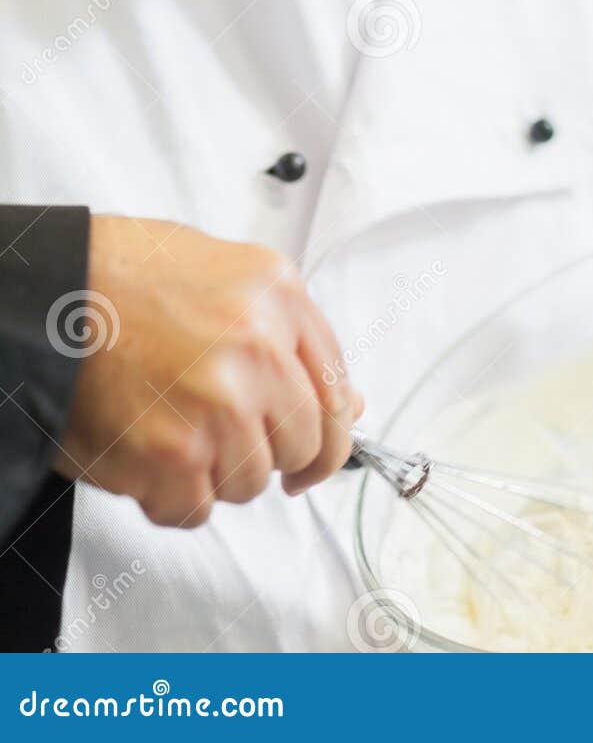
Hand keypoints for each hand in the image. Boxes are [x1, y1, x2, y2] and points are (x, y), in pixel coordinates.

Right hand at [54, 215, 361, 526]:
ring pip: (249, 483)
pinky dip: (171, 497)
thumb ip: (291, 337)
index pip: (334, 389)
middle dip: (266, 451)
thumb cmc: (126, 278)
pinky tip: (147, 454)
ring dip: (213, 472)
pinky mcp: (172, 457)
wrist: (50, 292)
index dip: (329, 434)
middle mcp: (259, 351)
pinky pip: (196, 510)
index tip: (315, 457)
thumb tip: (347, 403)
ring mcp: (218, 407)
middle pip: (300, 444)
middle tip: (220, 435)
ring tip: (169, 425)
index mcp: (278, 298)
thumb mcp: (230, 277)